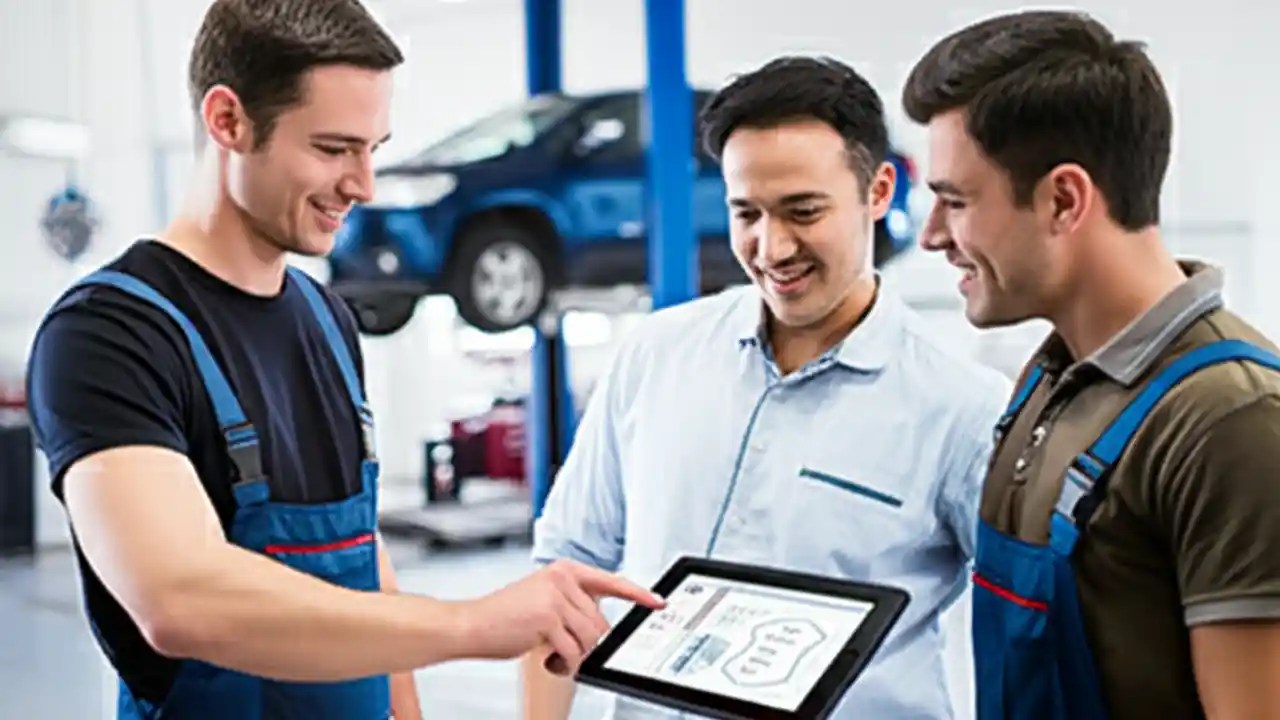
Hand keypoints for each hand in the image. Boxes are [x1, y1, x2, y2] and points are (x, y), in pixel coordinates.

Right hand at [459, 560, 664, 673]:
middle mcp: (562, 578)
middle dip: (586, 642)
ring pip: (590, 638)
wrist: (472, 625)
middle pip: (600, 621)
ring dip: (575, 654)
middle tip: (563, 647)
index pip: (611, 581)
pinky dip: (565, 663)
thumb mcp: (543, 599)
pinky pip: (574, 651)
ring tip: (553, 652)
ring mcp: (555, 597)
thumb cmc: (505, 617)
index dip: (637, 594)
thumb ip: (571, 603)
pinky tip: (549, 660)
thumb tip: (601, 627)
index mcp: (564, 570)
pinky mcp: (548, 619)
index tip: (658, 602)